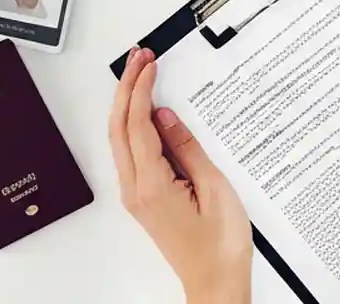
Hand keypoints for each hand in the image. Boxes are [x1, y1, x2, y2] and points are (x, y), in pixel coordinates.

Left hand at [109, 47, 252, 303]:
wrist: (216, 283)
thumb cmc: (221, 246)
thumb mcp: (214, 188)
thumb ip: (187, 149)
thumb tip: (165, 116)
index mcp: (151, 185)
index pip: (137, 124)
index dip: (140, 88)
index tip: (148, 63)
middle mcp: (135, 190)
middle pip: (119, 127)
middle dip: (126, 88)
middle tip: (139, 58)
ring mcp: (136, 195)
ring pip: (121, 139)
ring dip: (127, 105)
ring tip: (142, 75)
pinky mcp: (144, 198)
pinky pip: (131, 153)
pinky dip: (134, 125)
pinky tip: (147, 112)